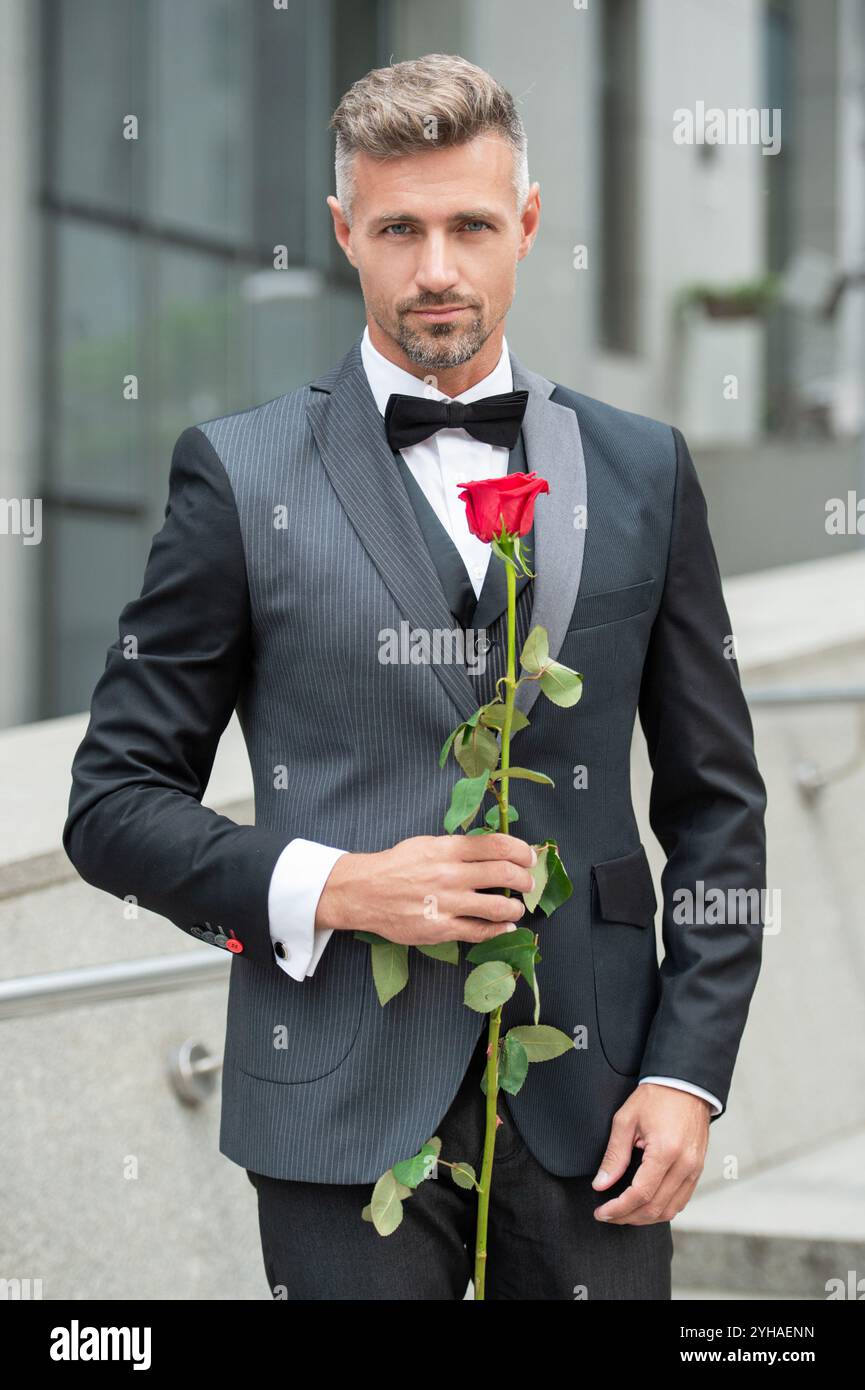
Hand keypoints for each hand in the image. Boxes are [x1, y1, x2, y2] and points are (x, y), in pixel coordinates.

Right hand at [314, 832, 537, 945]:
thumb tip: (493, 850)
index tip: (529, 857)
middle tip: (528, 883)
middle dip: (524, 879)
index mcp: (448, 849)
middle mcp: (451, 874)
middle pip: (504, 874)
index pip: (497, 845)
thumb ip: (459, 848)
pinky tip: (506, 926)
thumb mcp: (428, 844)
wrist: (364, 892)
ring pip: (498, 906)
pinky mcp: (441, 928)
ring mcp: (447, 903)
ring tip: (517, 907)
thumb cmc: (397, 865)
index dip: (521, 850)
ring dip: (515, 907)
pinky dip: (499, 929)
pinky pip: (480, 931)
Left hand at [590, 1083, 710, 1224]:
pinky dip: (662, 1209)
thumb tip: (601, 1184)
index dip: (618, 1208)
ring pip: (670, 1210)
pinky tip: (645, 1205)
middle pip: (655, 1208)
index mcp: (666, 1151)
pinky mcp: (698, 1169)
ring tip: (623, 1213)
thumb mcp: (626, 1120)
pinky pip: (681, 1200)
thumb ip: (614, 1155)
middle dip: (628, 1217)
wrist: (686, 1083)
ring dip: (645, 1217)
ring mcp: (695, 1169)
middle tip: (608, 1215)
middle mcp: (684, 1165)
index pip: (640, 1194)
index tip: (601, 1212)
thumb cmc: (657, 1096)